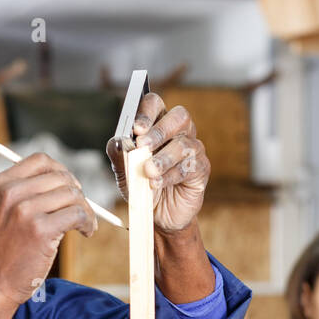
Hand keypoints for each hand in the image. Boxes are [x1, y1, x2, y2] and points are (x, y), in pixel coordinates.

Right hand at [0, 152, 97, 307]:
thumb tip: (57, 180)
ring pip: (72, 195)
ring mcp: (24, 210)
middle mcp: (10, 193)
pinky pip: (77, 214)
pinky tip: (86, 232)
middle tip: (81, 211)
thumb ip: (16, 194)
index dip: (61, 172)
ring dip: (86, 210)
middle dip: (77, 193)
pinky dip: (88, 222)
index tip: (69, 189)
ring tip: (85, 226)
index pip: (40, 161)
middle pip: (60, 176)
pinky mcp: (40, 230)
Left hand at [106, 93, 210, 233]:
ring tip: (148, 171)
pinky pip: (189, 166)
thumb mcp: (124, 171)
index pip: (155, 104)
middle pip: (179, 117)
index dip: (147, 112)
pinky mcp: (201, 169)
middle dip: (159, 131)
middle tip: (142, 146)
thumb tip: (118, 140)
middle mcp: (178, 133)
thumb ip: (119, 154)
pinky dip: (170, 175)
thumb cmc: (142, 186)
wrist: (156, 214)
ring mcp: (193, 149)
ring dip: (163, 158)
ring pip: (184, 144)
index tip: (136, 128)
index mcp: (157, 125)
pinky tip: (156, 183)